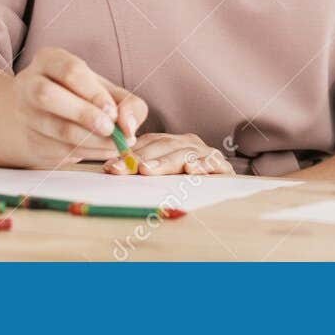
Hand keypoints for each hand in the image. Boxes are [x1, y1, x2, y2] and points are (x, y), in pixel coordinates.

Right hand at [13, 47, 148, 167]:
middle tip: (110, 129)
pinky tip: (101, 151)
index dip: (93, 93)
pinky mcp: (28, 139)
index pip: (70, 71)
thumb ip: (128, 104)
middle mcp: (30, 83)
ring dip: (88, 140)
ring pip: (53, 127)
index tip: (113, 111)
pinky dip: (83, 153)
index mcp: (50, 60)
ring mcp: (24, 113)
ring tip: (114, 144)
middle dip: (84, 114)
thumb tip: (129, 125)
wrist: (48, 118)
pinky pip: (55, 149)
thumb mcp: (107, 92)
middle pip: (48, 96)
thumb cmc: (83, 98)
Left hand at [107, 132, 233, 175]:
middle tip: (122, 169)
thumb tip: (110, 168)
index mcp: (172, 143)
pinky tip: (192, 171)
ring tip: (147, 170)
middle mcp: (188, 144)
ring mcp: (206, 154)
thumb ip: (141, 169)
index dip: (129, 154)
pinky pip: (212, 164)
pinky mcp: (223, 167)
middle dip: (140, 158)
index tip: (111, 168)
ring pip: (183, 154)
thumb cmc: (187, 185)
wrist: (224, 191)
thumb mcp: (162, 175)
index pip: (148, 143)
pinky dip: (202, 166)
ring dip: (165, 162)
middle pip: (163, 146)